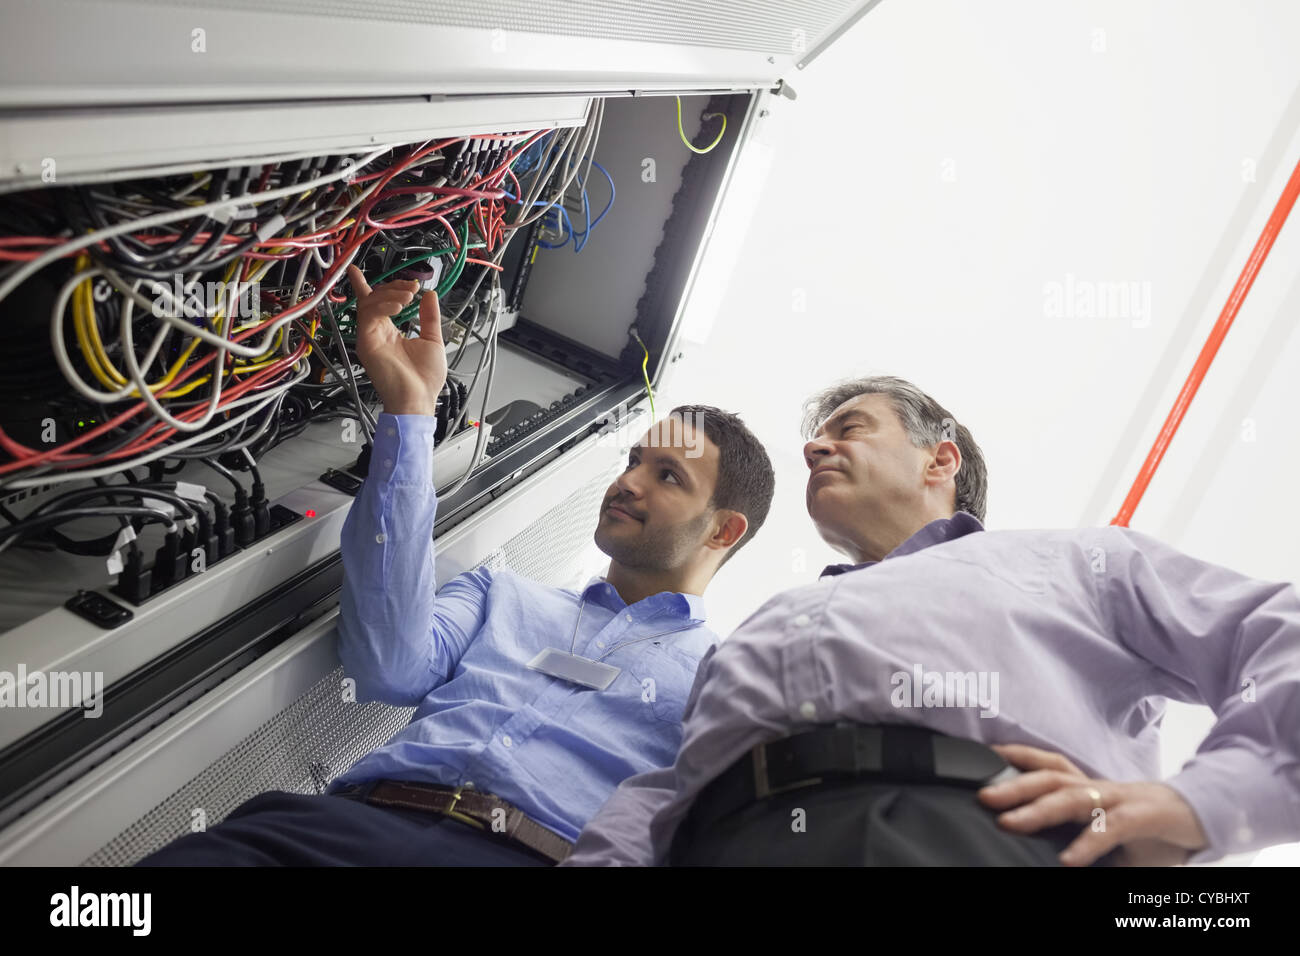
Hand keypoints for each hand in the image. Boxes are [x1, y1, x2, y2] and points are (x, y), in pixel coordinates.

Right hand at [346, 263, 446, 416]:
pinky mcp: (367, 343)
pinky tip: (399, 306)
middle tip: (411, 287)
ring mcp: (370, 338)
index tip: (371, 271)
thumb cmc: (424, 380)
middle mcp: (377, 333)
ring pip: (370, 304)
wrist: (418, 400)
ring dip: (391, 295)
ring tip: (409, 296)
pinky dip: (383, 306)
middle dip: (393, 288)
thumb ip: (429, 317)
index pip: (376, 303)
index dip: (369, 286)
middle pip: (374, 299)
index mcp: (390, 332)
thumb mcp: (432, 340)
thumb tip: (429, 296)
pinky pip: (369, 316)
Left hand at [976, 742, 1209, 865]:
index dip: (1015, 756)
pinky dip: (1087, 843)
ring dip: (1038, 809)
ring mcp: (1120, 799)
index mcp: (1089, 787)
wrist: (1206, 818)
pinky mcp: (1143, 818)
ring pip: (1073, 797)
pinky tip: (1067, 860)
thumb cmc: (1151, 828)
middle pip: (1050, 777)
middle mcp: (1099, 788)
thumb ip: (1077, 833)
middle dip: (1013, 784)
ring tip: (1009, 822)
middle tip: (981, 795)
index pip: (1047, 764)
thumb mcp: (1108, 828)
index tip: (980, 757)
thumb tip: (1039, 843)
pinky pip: (1110, 828)